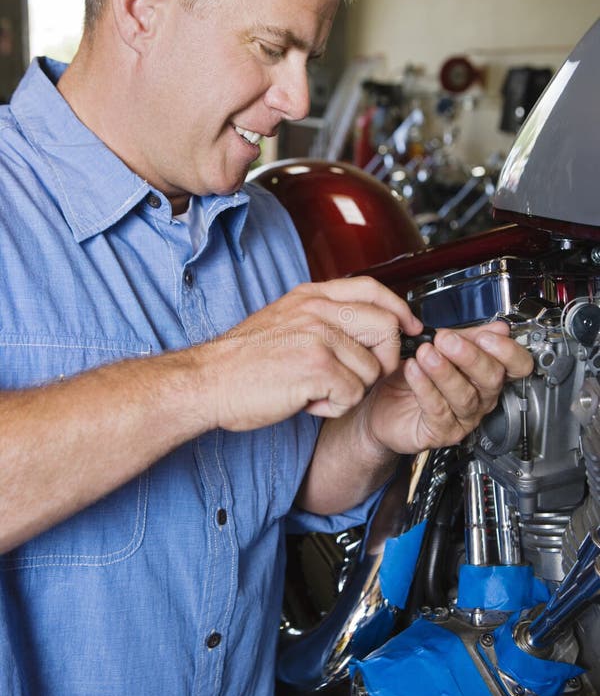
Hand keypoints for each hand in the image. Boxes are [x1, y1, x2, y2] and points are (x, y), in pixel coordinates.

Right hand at [203, 276, 421, 430]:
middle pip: (386, 328)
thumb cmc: (242, 361)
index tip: (409, 327)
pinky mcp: (316, 366)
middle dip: (381, 361)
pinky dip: (333, 407)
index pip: (373, 289)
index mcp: (310, 296)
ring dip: (348, 390)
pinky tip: (306, 400)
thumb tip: (369, 328)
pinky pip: (353, 394)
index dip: (399, 310)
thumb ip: (323, 317)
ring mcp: (318, 336)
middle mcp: (317, 310)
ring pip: (371, 369)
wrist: (208, 381)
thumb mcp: (285, 320)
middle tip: (353, 377)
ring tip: (314, 388)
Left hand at [364, 319, 532, 453]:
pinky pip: (437, 410)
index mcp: (486, 375)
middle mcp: (481, 398)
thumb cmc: (411, 376)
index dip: (507, 351)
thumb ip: (467, 336)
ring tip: (425, 354)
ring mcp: (462, 417)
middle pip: (491, 379)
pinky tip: (413, 371)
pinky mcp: (441, 432)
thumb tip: (498, 326)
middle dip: (470, 356)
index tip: (486, 336)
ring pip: (465, 395)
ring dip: (444, 371)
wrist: (381, 402)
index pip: (516, 366)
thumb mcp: (439, 348)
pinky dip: (425, 388)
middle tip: (446, 340)